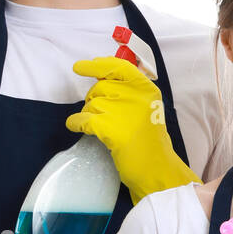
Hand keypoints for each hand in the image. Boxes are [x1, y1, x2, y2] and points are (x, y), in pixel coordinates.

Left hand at [66, 56, 199, 201]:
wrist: (156, 168)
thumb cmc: (150, 141)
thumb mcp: (147, 109)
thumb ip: (129, 92)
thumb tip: (99, 77)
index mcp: (146, 89)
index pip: (118, 66)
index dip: (96, 65)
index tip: (80, 67)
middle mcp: (135, 95)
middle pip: (101, 87)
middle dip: (94, 99)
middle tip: (102, 115)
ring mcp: (122, 111)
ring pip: (91, 103)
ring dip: (88, 114)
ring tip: (99, 127)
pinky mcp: (109, 127)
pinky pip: (83, 119)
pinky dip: (76, 123)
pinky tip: (76, 126)